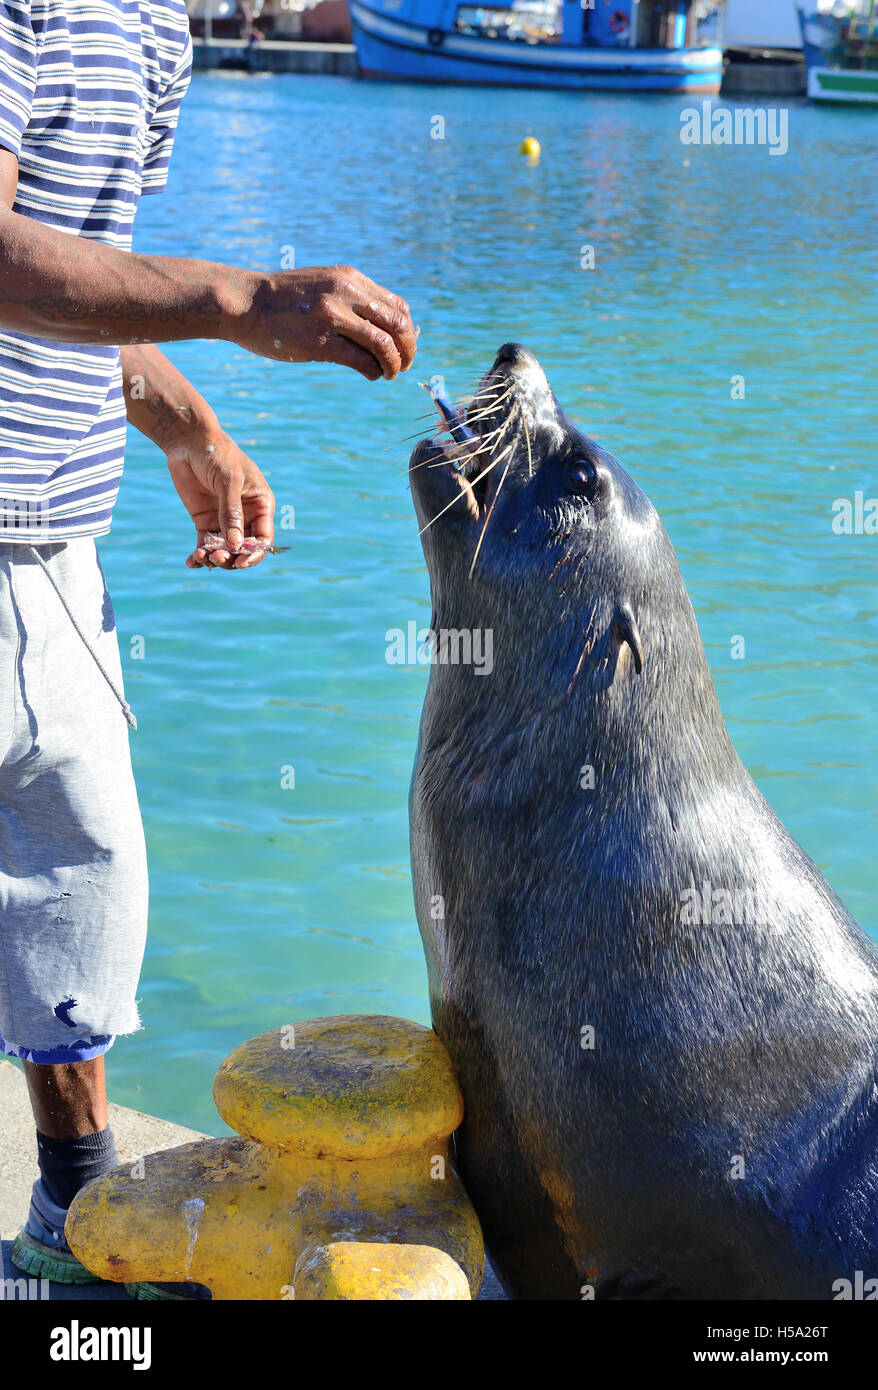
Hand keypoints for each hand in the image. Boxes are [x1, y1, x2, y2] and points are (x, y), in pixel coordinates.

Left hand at [166, 427, 274, 568]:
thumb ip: (231, 513)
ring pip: (224, 549)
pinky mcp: (205, 520)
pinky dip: (199, 555)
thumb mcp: (228, 481)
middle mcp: (245, 516)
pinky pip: (205, 544)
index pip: (262, 537)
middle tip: (217, 557)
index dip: (253, 553)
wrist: (189, 441)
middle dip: (232, 557)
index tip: (239, 561)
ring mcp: (225, 519)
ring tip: (201, 557)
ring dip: (215, 558)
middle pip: (243, 548)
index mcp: (260, 505)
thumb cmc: (217, 455)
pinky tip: (192, 561)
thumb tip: (235, 545)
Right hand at [228, 265, 416, 380]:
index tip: (404, 347)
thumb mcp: (324, 286)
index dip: (409, 332)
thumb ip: (353, 300)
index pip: (398, 307)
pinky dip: (372, 371)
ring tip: (389, 374)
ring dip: (393, 365)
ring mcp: (332, 315)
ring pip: (383, 344)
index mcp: (350, 278)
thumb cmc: (284, 300)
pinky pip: (361, 360)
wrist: (245, 303)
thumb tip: (386, 327)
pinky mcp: (319, 340)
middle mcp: (345, 292)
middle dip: (408, 350)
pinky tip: (370, 375)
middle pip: (398, 325)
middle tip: (404, 366)